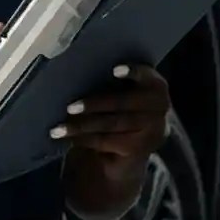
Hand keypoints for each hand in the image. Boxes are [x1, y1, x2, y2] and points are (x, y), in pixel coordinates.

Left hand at [52, 64, 170, 173]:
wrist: (133, 146)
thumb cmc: (120, 106)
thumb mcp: (122, 90)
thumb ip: (112, 82)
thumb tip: (78, 71)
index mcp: (156, 86)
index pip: (148, 75)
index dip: (133, 72)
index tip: (114, 71)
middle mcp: (161, 107)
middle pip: (124, 103)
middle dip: (95, 104)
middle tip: (69, 107)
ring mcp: (153, 130)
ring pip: (112, 124)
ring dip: (82, 126)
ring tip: (59, 127)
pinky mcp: (140, 149)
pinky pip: (107, 141)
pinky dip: (85, 139)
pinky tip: (68, 137)